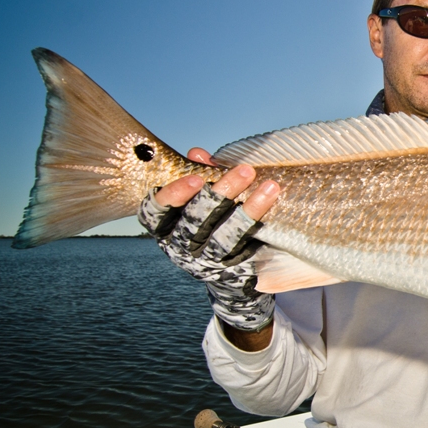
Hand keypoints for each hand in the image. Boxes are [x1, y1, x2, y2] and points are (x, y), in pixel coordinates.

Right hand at [137, 149, 280, 332]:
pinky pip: (244, 246)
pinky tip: (271, 206)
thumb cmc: (209, 221)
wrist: (227, 273)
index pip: (155, 212)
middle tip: (246, 170)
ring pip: (224, 235)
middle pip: (196, 219)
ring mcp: (204, 262)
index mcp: (164, 227)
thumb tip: (198, 154)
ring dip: (249, 208)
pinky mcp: (230, 269)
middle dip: (221, 193)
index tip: (197, 179)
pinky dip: (258, 225)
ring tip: (271, 186)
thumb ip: (198, 175)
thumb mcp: (200, 198)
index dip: (173, 195)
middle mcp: (179, 246)